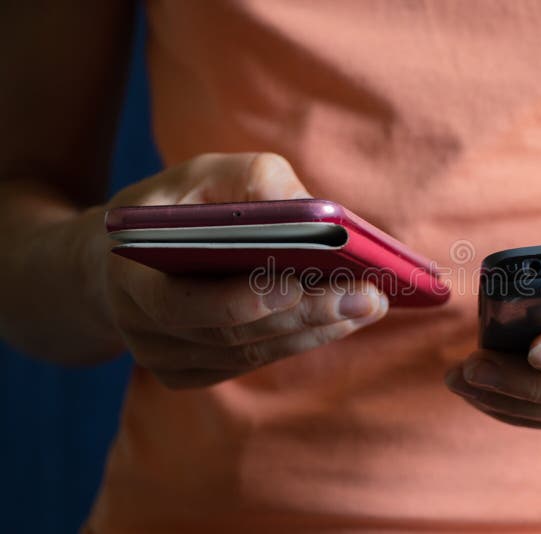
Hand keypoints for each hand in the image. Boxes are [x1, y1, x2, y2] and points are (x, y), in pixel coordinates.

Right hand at [104, 153, 387, 388]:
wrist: (123, 259)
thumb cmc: (171, 208)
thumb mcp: (201, 175)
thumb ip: (252, 182)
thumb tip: (316, 214)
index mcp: (131, 277)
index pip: (187, 303)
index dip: (247, 297)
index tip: (303, 281)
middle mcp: (143, 329)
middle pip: (233, 335)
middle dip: (306, 315)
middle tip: (368, 296)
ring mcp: (167, 359)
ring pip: (252, 354)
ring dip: (316, 331)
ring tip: (369, 305)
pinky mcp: (192, 372)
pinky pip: (253, 362)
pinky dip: (301, 340)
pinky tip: (341, 319)